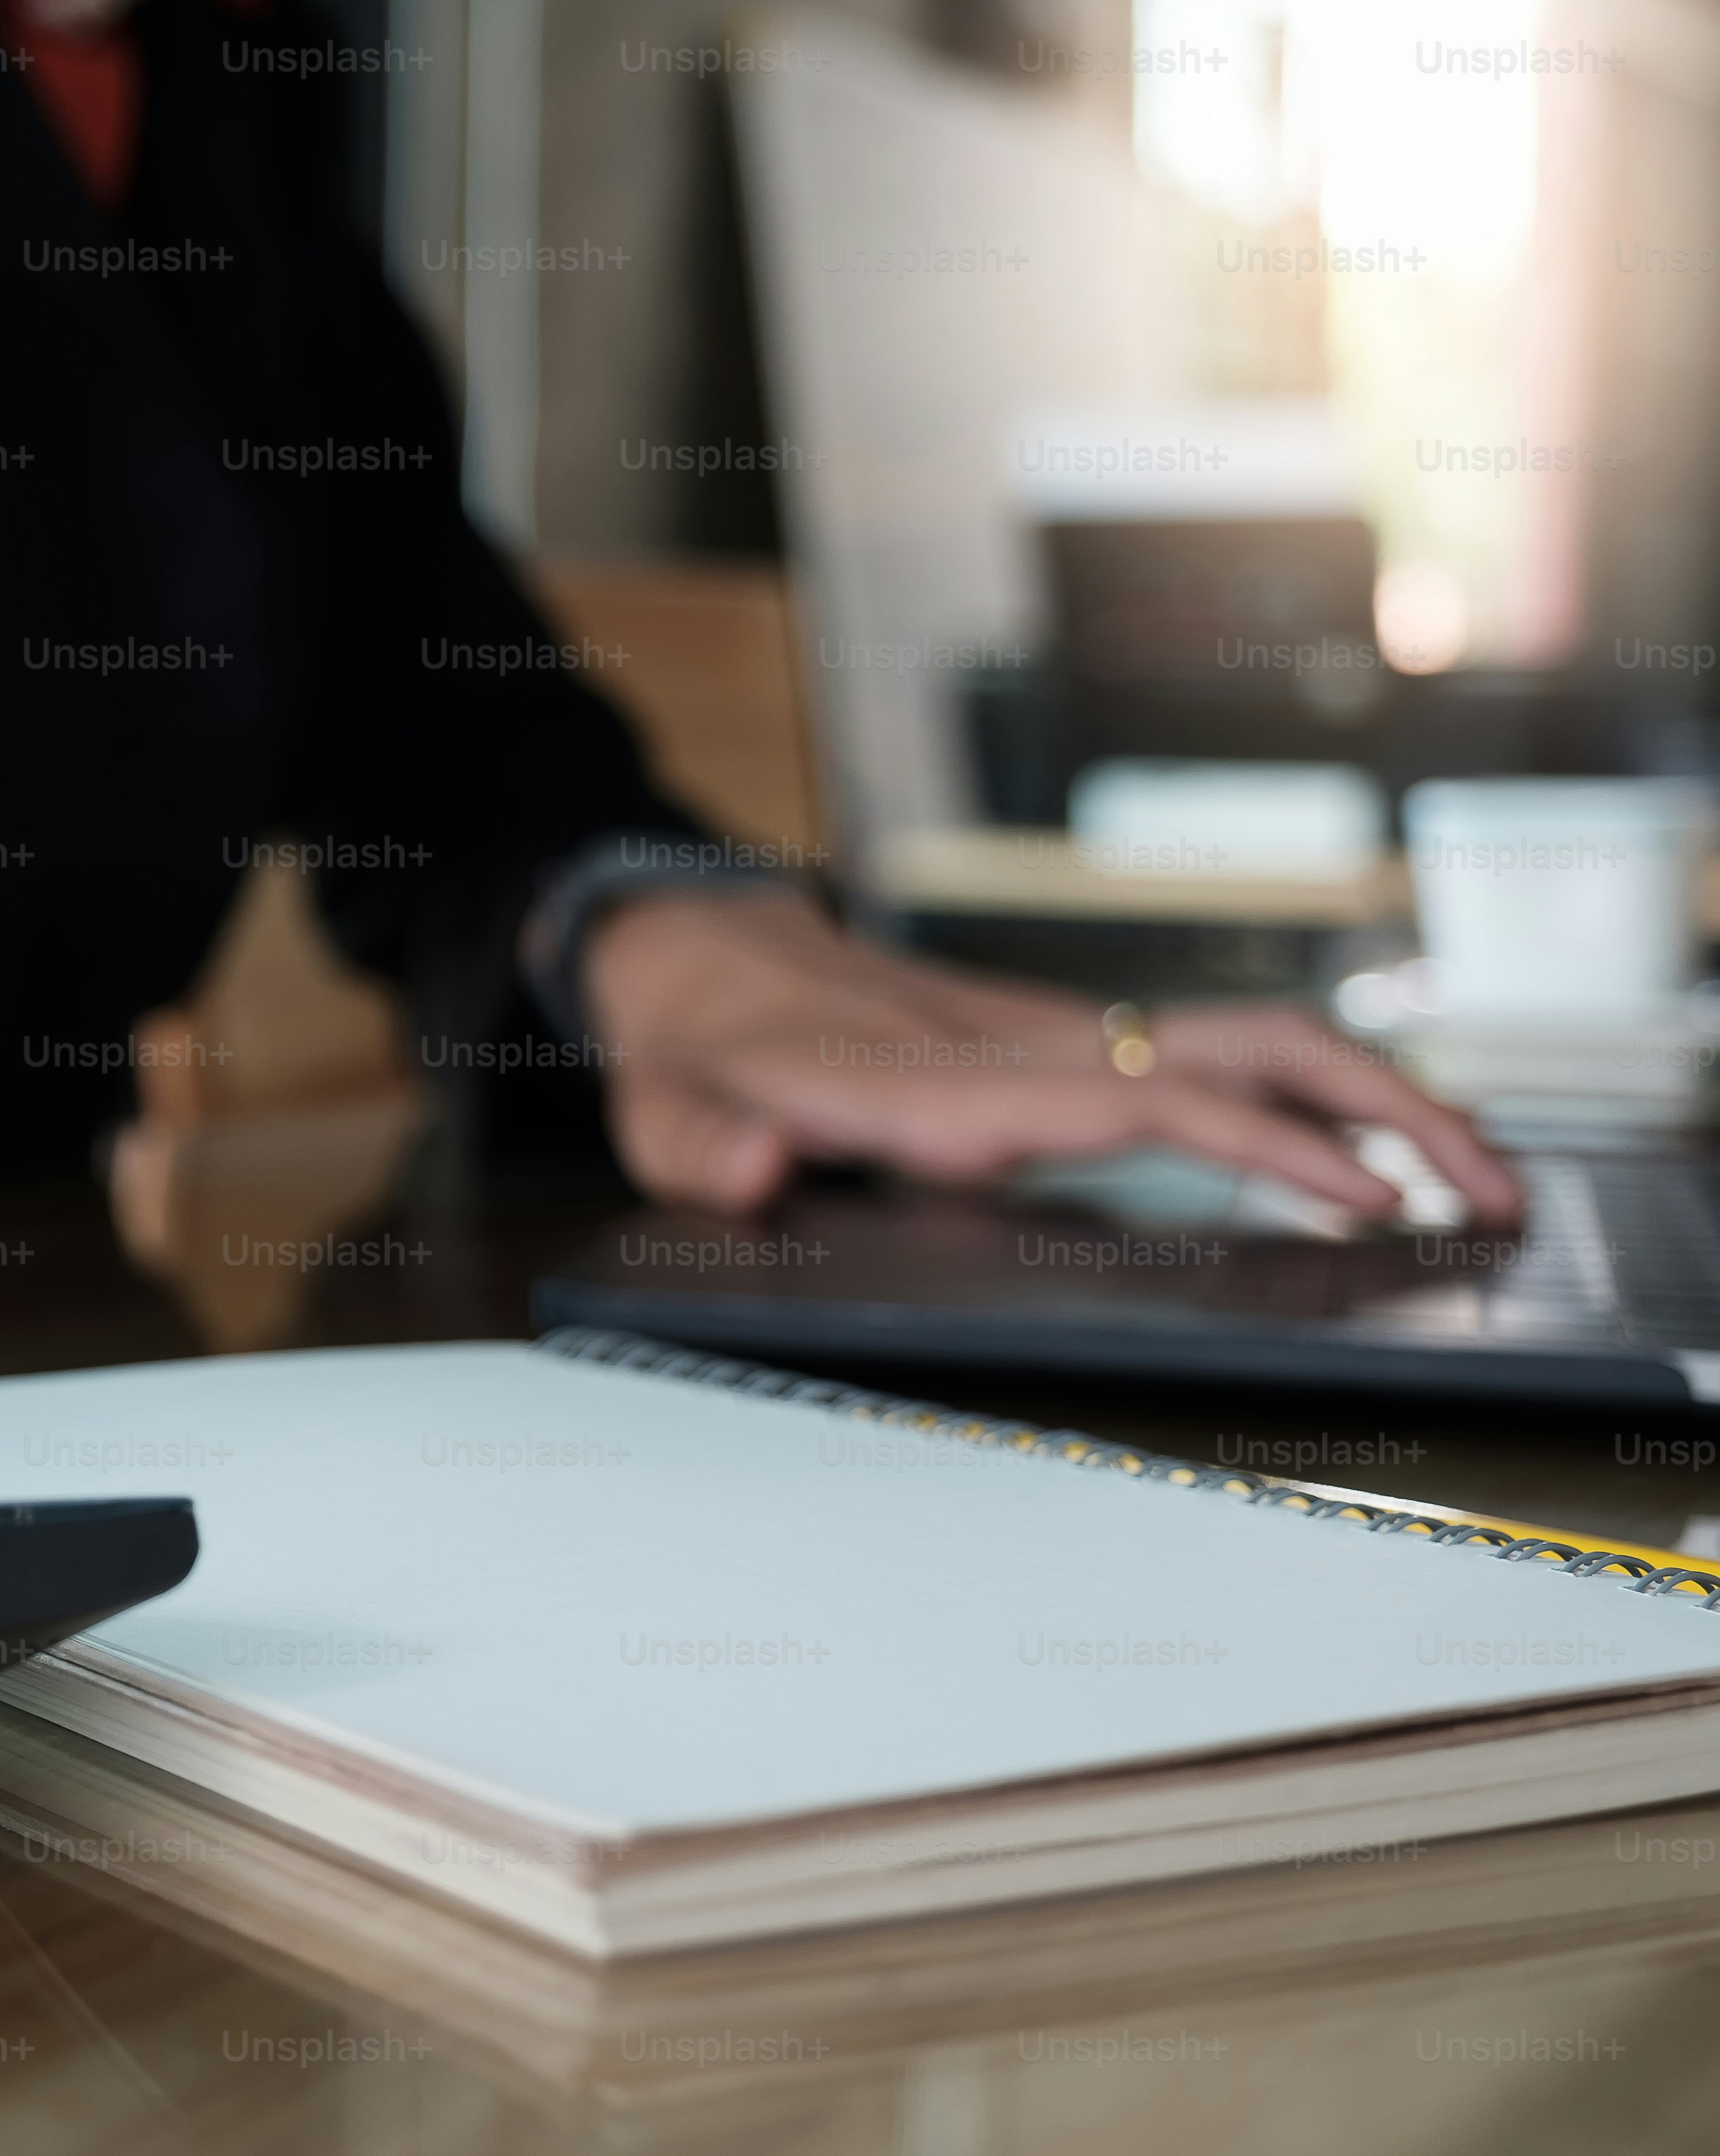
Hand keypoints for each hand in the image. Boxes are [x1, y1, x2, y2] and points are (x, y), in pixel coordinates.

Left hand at [579, 890, 1526, 1226]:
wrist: (693, 960)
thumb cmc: (692, 1050)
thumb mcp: (667, 1113)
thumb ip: (700, 1151)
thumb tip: (746, 1170)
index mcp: (946, 1082)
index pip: (1131, 1100)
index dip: (1253, 1138)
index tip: (1355, 1190)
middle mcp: (1022, 1051)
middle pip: (1236, 1054)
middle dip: (1375, 1114)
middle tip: (1488, 1195)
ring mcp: (1055, 1042)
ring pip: (1248, 1049)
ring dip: (1375, 1106)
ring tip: (1484, 1182)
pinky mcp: (1067, 1053)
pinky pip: (1213, 1067)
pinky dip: (1314, 1106)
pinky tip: (1384, 1160)